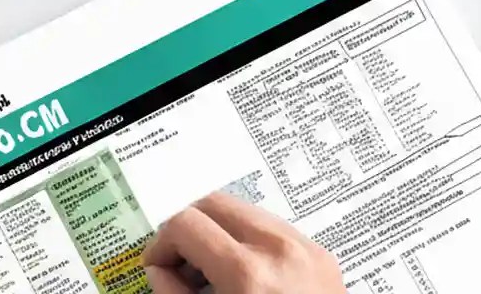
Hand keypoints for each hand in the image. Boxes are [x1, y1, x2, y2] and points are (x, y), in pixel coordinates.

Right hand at [143, 192, 345, 293]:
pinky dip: (248, 242)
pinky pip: (272, 228)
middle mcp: (278, 249)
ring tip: (212, 273)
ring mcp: (305, 248)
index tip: (159, 266)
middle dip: (188, 230)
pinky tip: (244, 276)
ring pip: (244, 210)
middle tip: (180, 263)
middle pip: (213, 204)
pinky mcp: (322, 254)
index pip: (187, 225)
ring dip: (218, 233)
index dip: (163, 244)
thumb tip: (160, 271)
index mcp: (248, 274)